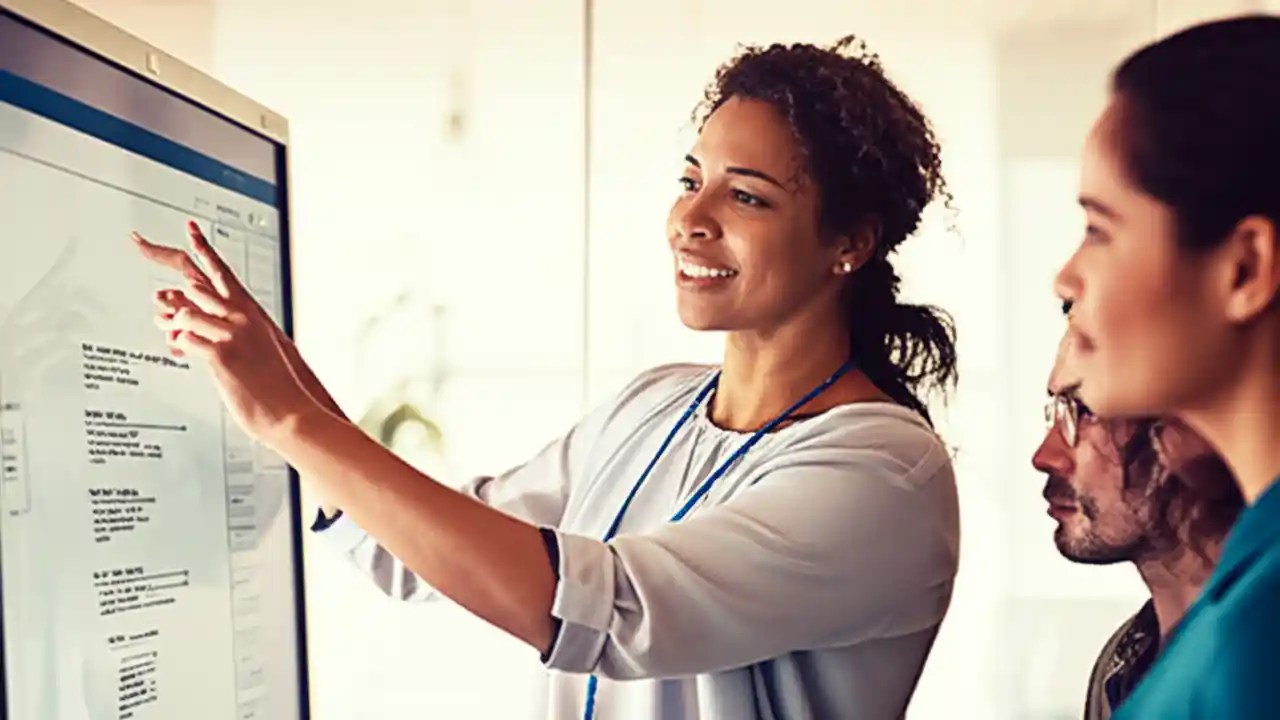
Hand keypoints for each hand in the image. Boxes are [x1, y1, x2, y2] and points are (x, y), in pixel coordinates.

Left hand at [133, 220, 315, 446]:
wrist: (291, 413)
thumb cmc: (276, 387)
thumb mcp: (260, 351)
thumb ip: (233, 335)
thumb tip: (205, 332)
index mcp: (253, 314)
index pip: (223, 272)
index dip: (204, 247)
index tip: (189, 229)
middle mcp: (243, 318)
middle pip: (196, 288)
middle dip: (171, 297)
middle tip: (158, 301)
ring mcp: (232, 334)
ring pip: (186, 312)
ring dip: (170, 323)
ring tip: (168, 330)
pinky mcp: (222, 355)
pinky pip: (186, 340)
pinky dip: (178, 344)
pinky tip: (180, 350)